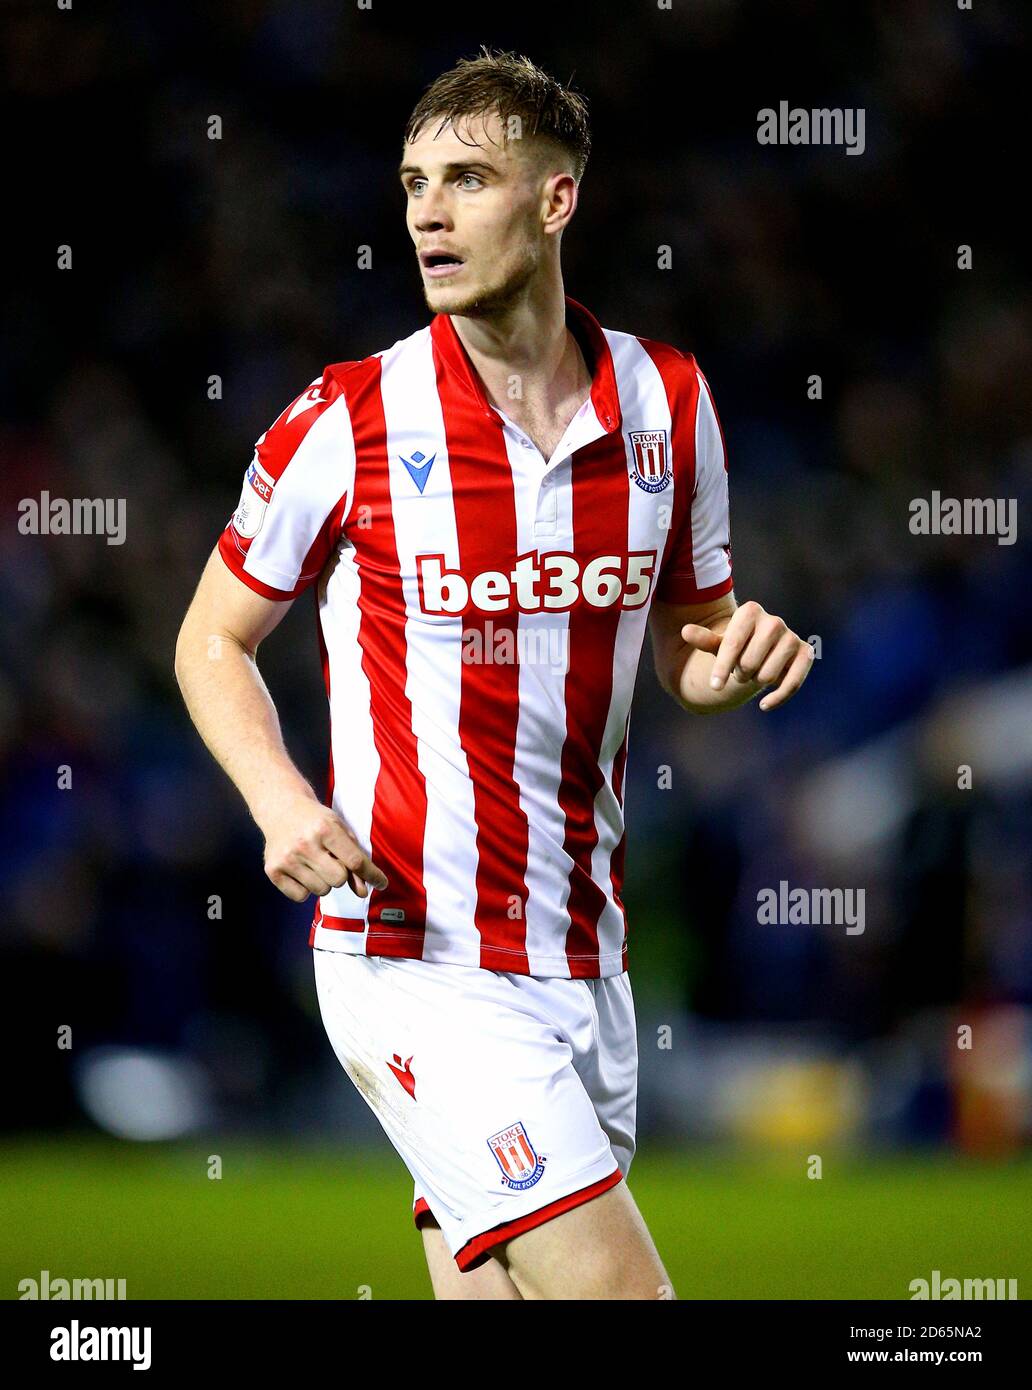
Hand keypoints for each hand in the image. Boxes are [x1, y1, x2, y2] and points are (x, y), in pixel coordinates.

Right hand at [258, 795, 388, 902]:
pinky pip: (301, 896)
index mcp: (325, 829)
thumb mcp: (340, 830)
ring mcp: (287, 858)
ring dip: (323, 881)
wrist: (281, 809)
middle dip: (341, 874)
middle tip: (332, 861)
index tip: (381, 883)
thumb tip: (363, 892)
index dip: (371, 874)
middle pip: (338, 880)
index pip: (354, 861)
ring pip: (321, 890)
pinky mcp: (273, 870)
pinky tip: (302, 870)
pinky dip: (305, 888)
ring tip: (315, 863)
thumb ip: (354, 858)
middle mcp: (304, 844)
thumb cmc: (316, 820)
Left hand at [679, 600, 813, 710]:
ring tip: (754, 672)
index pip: (732, 644)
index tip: (714, 686)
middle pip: (749, 663)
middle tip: (741, 670)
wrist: (762, 650)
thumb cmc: (736, 647)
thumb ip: (704, 639)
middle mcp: (774, 621)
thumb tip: (685, 631)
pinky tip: (764, 705)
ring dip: (756, 682)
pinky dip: (776, 698)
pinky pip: (792, 683)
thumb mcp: (718, 644)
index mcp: (750, 611)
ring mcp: (791, 637)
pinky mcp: (806, 653)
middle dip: (740, 674)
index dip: (722, 668)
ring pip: (767, 676)